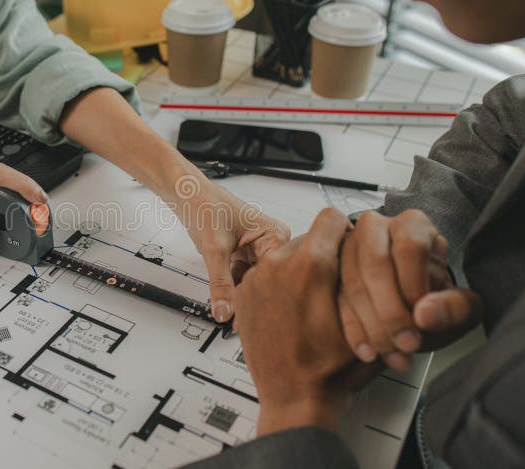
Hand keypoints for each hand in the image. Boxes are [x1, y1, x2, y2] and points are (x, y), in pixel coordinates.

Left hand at [170, 174, 289, 322]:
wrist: (186, 193)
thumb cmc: (205, 204)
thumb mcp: (214, 249)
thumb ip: (220, 284)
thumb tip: (225, 311)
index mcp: (275, 234)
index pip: (276, 273)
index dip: (264, 298)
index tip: (251, 320)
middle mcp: (271, 242)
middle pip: (266, 280)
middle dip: (252, 299)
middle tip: (241, 324)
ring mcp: (257, 249)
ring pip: (254, 282)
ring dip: (243, 297)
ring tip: (236, 316)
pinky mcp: (243, 255)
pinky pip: (242, 278)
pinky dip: (234, 289)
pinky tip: (229, 303)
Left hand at [235, 209, 378, 434]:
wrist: (294, 399)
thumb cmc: (331, 369)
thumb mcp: (368, 317)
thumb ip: (369, 278)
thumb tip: (374, 250)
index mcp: (311, 266)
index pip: (331, 219)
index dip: (346, 231)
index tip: (351, 243)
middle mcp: (278, 266)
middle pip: (308, 238)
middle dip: (324, 254)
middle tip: (335, 280)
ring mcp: (257, 279)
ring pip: (285, 255)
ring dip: (300, 269)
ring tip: (313, 299)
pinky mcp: (244, 294)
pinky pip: (265, 274)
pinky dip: (279, 285)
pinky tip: (293, 309)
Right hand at [338, 210, 464, 370]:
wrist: (413, 315)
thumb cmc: (435, 303)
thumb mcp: (458, 308)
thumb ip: (453, 308)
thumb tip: (426, 315)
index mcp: (412, 226)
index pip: (409, 246)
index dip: (414, 284)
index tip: (422, 318)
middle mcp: (376, 229)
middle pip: (375, 262)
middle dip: (390, 310)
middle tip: (407, 343)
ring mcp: (347, 249)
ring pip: (350, 282)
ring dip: (371, 325)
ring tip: (393, 353)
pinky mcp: (330, 274)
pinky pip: (334, 300)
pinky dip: (353, 331)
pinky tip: (369, 352)